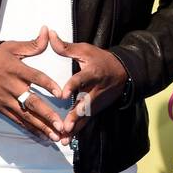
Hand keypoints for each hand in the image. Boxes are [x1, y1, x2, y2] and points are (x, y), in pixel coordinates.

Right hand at [0, 25, 67, 142]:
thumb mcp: (11, 47)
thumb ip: (32, 44)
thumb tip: (46, 31)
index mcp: (16, 69)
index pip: (35, 77)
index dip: (48, 85)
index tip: (61, 94)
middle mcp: (11, 86)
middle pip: (31, 102)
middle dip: (47, 115)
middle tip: (60, 125)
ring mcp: (5, 98)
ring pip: (25, 115)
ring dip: (40, 126)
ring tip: (54, 136)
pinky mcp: (0, 106)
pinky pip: (16, 119)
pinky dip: (29, 128)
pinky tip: (41, 135)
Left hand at [48, 29, 127, 143]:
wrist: (124, 72)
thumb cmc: (100, 59)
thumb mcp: (85, 50)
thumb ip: (65, 47)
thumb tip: (49, 33)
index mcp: (93, 73)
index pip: (82, 79)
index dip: (73, 86)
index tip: (63, 93)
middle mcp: (96, 90)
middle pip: (85, 104)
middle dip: (75, 115)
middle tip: (65, 125)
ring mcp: (98, 102)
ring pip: (86, 116)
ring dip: (75, 127)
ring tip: (64, 137)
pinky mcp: (97, 109)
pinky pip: (86, 121)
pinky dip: (77, 130)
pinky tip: (66, 140)